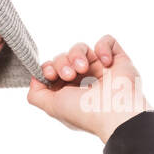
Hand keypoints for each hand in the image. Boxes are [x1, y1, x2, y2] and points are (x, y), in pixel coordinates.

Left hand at [27, 35, 147, 142]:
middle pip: (63, 57)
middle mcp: (84, 80)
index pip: (52, 70)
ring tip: (83, 68)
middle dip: (62, 62)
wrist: (116, 112)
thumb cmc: (84, 112)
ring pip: (81, 48)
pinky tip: (105, 63)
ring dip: (77, 55)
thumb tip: (35, 78)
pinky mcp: (117, 61)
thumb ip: (36, 95)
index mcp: (68, 91)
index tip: (50, 75)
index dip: (48, 68)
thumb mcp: (52, 106)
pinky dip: (103, 47)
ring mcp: (101, 69)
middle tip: (69, 74)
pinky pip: (107, 41)